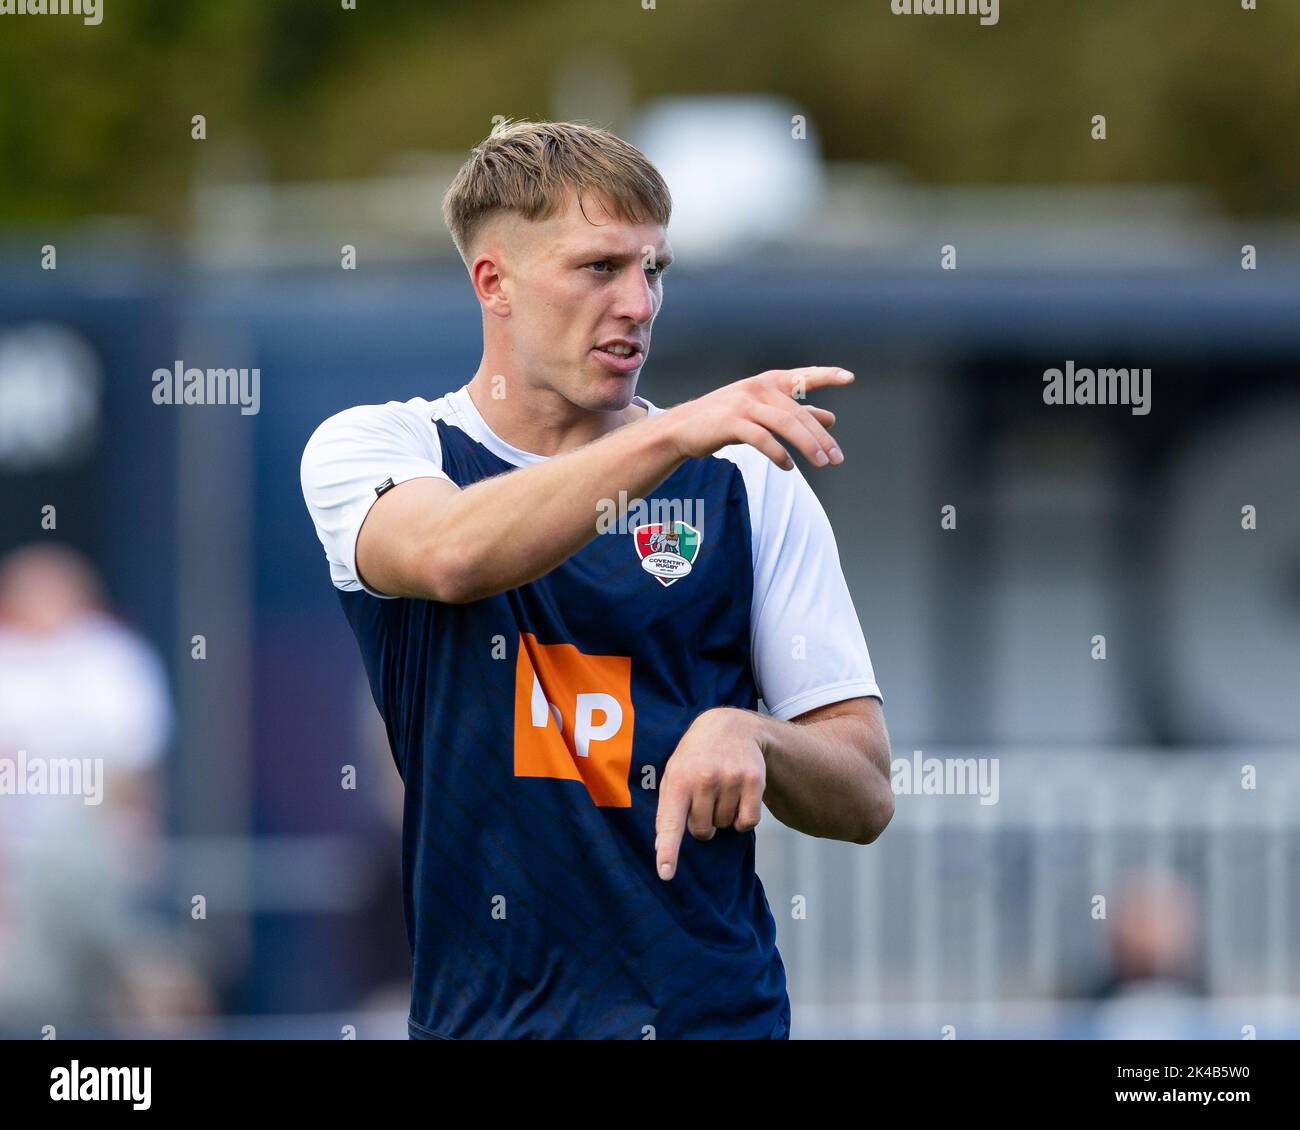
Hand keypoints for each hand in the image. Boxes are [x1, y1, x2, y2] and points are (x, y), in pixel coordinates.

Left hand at [654, 707, 766, 880]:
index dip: (668, 851)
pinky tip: (737, 798)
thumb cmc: (694, 757)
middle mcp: (704, 779)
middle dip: (702, 823)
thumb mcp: (673, 774)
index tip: (665, 873)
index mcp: (678, 780)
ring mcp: (731, 779)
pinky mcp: (754, 781)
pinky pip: (748, 822)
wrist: (728, 727)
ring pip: (726, 826)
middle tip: (703, 799)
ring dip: (723, 816)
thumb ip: (667, 810)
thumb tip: (661, 847)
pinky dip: (743, 819)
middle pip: (703, 831)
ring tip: (720, 790)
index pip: (671, 823)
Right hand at [659, 367, 852, 470]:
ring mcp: (743, 403)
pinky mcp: (731, 422)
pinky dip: (778, 453)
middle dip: (820, 437)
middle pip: (798, 412)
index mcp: (767, 382)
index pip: (802, 376)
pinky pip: (762, 438)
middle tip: (837, 458)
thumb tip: (831, 418)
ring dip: (806, 445)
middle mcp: (757, 387)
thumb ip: (795, 414)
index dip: (826, 375)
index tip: (849, 378)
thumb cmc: (724, 420)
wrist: (682, 428)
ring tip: (820, 463)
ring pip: (784, 424)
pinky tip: (788, 466)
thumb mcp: (762, 412)